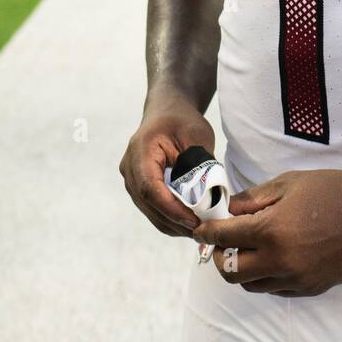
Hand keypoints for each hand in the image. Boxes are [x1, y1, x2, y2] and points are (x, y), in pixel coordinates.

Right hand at [120, 94, 214, 236]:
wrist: (166, 110)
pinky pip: (151, 207)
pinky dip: (168, 217)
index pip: (150, 188)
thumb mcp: (197, 136)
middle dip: (174, 221)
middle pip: (148, 204)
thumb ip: (201, 165)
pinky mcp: (138, 185)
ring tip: (198, 229)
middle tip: (201, 231)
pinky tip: (188, 222)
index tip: (193, 220)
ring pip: (149, 210)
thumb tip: (211, 198)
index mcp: (141, 150)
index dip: (170, 209)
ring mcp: (131, 177)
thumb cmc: (182, 120)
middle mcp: (129, 167)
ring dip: (172, 223)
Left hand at [194, 167, 341, 295]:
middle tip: (224, 242)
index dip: (208, 232)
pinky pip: (277, 290)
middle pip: (231, 273)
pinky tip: (275, 258)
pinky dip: (268, 277)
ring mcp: (298, 279)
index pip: (224, 238)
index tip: (201, 229)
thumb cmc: (336, 190)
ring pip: (253, 286)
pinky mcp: (313, 288)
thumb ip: (254, 198)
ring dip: (243, 270)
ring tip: (250, 249)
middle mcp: (281, 261)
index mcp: (272, 230)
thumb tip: (229, 210)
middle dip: (220, 257)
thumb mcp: (291, 183)